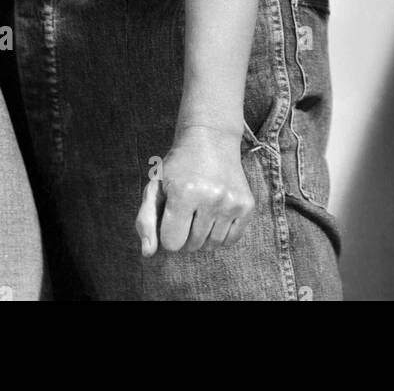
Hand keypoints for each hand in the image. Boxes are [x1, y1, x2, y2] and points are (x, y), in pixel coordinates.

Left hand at [135, 125, 254, 256]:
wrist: (211, 139)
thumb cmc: (178, 167)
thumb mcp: (155, 186)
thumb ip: (146, 220)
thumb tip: (148, 253)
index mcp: (184, 192)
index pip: (172, 243)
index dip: (168, 232)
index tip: (171, 214)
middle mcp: (211, 197)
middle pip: (192, 246)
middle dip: (185, 234)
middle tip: (186, 209)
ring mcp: (231, 202)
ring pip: (212, 245)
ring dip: (203, 235)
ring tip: (200, 211)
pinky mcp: (247, 205)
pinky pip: (231, 240)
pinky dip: (221, 235)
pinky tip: (215, 215)